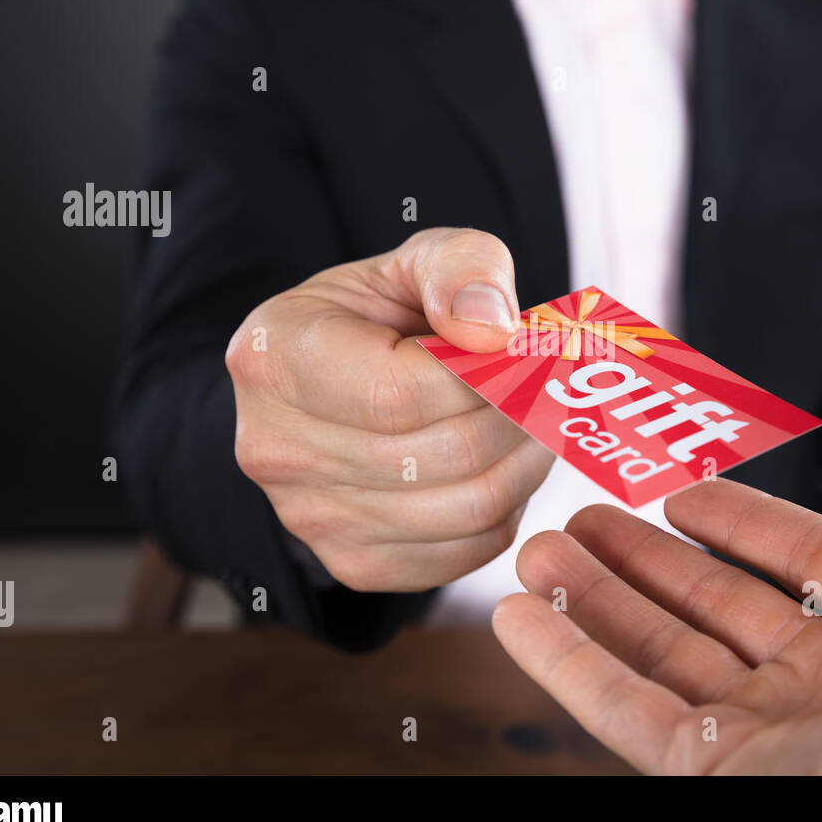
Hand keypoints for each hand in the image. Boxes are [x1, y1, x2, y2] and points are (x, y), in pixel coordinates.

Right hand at [226, 228, 552, 591]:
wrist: (340, 377)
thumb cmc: (380, 314)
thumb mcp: (420, 259)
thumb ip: (462, 267)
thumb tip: (493, 331)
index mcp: (273, 357)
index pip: (401, 393)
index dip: (488, 377)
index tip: (526, 354)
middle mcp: (275, 448)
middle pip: (446, 455)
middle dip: (519, 418)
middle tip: (548, 388)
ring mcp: (308, 518)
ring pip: (466, 510)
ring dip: (526, 464)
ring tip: (536, 421)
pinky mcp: (352, 563)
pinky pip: (464, 554)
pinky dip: (506, 511)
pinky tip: (502, 465)